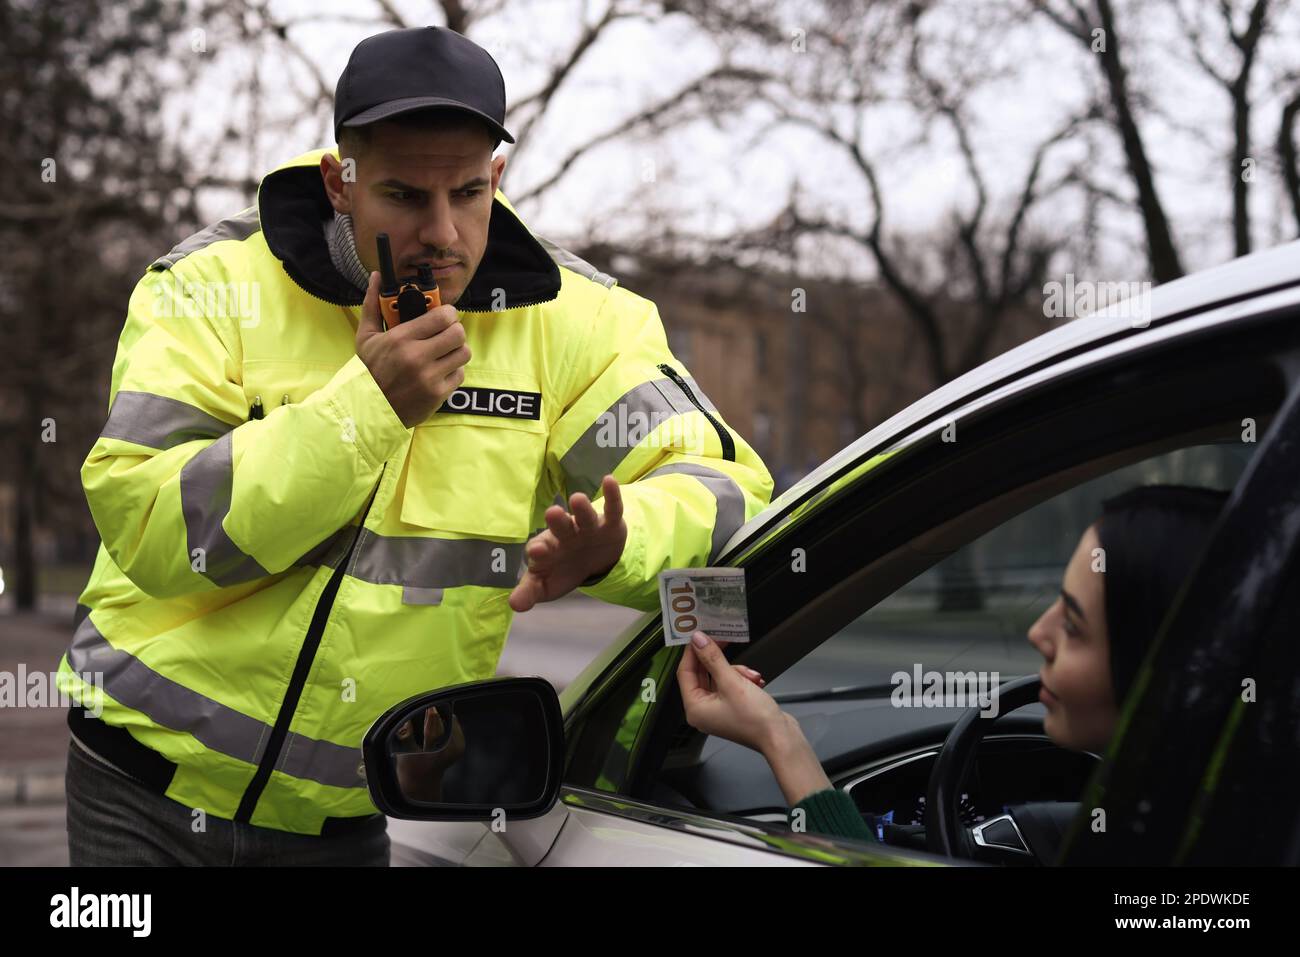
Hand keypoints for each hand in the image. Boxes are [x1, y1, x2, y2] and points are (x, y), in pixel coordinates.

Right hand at [355, 270, 469, 427]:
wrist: (369, 410)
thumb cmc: (369, 370)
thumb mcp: (366, 337)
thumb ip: (373, 305)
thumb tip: (376, 277)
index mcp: (400, 339)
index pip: (443, 316)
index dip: (449, 313)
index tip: (444, 316)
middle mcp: (417, 357)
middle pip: (459, 333)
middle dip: (455, 330)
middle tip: (446, 333)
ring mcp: (429, 378)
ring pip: (464, 353)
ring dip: (457, 350)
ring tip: (443, 352)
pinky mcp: (438, 394)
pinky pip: (460, 374)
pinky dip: (453, 371)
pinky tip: (439, 371)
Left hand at [508, 475, 627, 612]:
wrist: (593, 562)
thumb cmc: (563, 569)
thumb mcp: (547, 585)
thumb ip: (530, 592)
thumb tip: (514, 606)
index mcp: (549, 549)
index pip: (541, 548)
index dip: (539, 550)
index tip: (536, 551)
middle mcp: (566, 534)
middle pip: (561, 527)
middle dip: (557, 522)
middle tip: (552, 513)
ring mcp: (587, 528)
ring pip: (584, 516)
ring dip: (581, 508)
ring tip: (577, 499)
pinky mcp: (609, 525)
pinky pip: (612, 509)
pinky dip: (612, 496)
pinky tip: (609, 480)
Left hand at [676, 631, 784, 753]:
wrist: (781, 738)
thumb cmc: (756, 718)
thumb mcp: (732, 682)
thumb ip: (713, 658)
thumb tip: (698, 640)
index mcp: (695, 708)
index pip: (685, 672)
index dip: (692, 651)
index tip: (700, 634)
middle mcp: (703, 710)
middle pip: (702, 674)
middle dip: (717, 660)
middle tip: (723, 640)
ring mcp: (718, 710)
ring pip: (720, 678)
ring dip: (736, 671)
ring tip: (751, 675)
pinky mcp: (732, 708)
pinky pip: (730, 685)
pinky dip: (742, 680)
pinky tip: (756, 682)